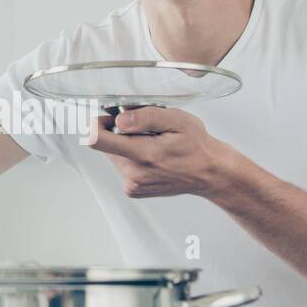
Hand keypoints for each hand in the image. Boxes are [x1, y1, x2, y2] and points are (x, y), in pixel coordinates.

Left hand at [86, 106, 233, 198]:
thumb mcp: (177, 121)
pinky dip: (133, 158)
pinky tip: (153, 157)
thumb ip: (146, 117)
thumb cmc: (196, 146)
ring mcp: (133, 184)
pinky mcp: (134, 190)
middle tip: (147, 130)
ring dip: (128, 145)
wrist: (210, 173)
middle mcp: (134, 173)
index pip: (97, 140)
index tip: (107, 116)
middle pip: (106, 145)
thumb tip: (119, 120)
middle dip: (120, 132)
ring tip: (154, 144)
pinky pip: (122, 166)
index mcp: (143, 154)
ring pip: (114, 154)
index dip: (97, 124)